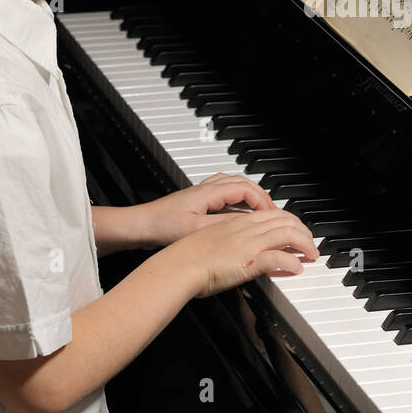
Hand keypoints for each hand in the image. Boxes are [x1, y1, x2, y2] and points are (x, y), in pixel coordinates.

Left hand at [138, 174, 278, 247]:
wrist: (139, 226)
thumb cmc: (161, 226)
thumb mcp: (196, 229)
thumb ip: (222, 225)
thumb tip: (246, 224)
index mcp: (209, 192)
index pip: (245, 188)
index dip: (262, 200)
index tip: (271, 214)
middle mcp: (207, 189)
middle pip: (242, 183)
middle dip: (260, 195)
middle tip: (271, 211)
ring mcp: (201, 194)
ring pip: (233, 186)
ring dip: (249, 195)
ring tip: (259, 209)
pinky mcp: (196, 202)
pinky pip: (224, 193)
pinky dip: (237, 200)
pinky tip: (237, 213)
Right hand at [163, 207, 319, 298]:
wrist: (178, 265)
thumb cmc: (188, 257)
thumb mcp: (212, 241)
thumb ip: (230, 242)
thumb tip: (240, 251)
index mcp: (238, 222)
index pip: (273, 214)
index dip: (289, 222)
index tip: (297, 231)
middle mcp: (246, 229)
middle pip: (285, 221)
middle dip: (303, 231)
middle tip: (310, 243)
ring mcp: (249, 243)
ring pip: (288, 234)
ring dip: (305, 244)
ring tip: (311, 254)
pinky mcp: (250, 260)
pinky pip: (279, 258)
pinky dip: (291, 262)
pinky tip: (297, 268)